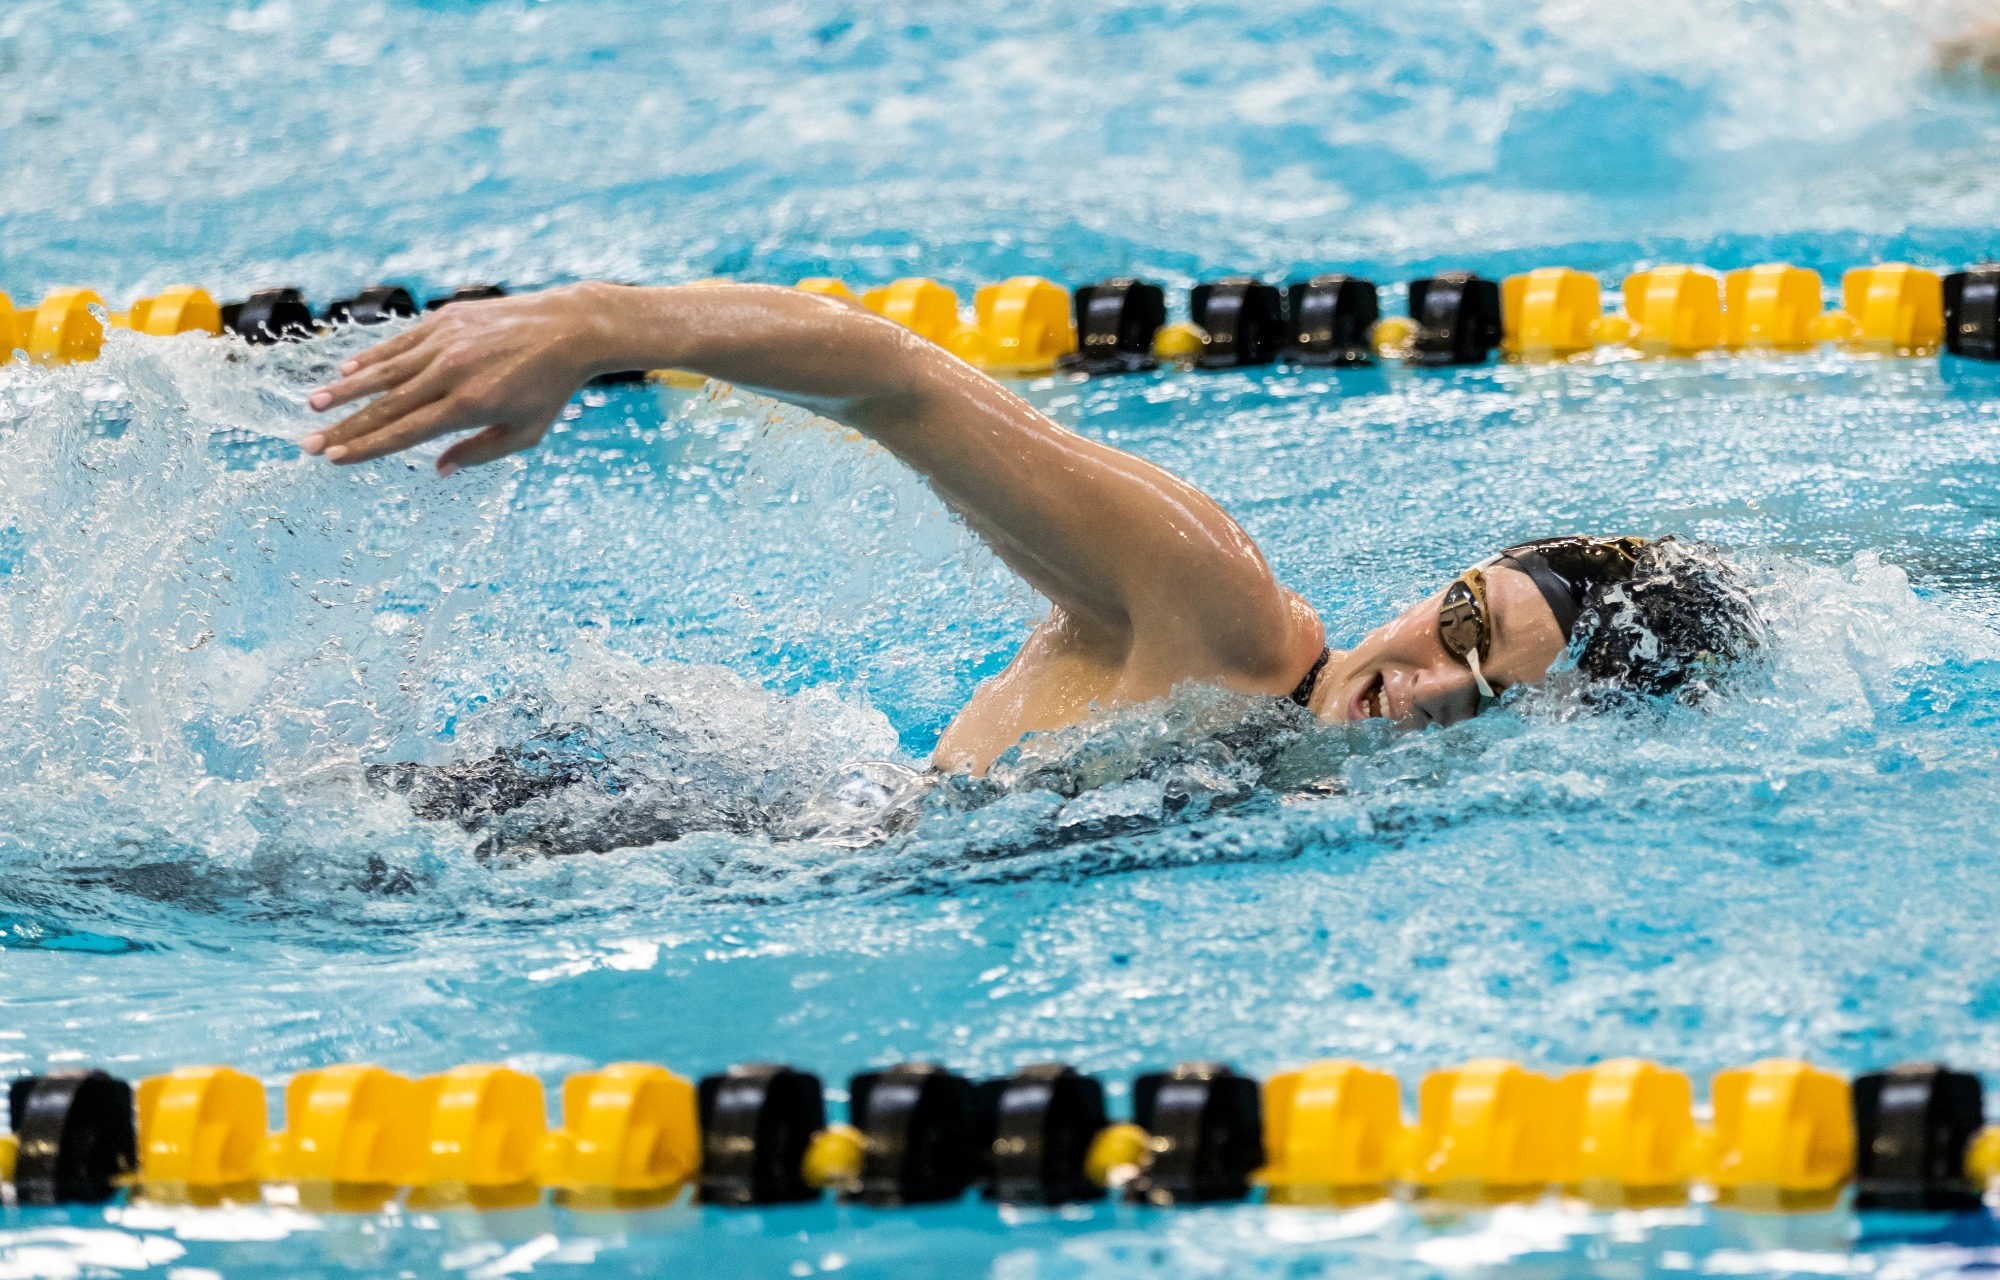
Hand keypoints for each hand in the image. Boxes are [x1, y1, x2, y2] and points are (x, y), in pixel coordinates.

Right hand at [302, 282, 619, 474]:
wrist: (569, 328)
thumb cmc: (549, 388)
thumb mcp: (526, 432)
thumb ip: (480, 452)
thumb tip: (438, 470)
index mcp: (469, 405)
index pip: (405, 431)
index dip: (367, 447)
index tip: (335, 458)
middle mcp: (451, 371)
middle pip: (386, 404)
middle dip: (343, 426)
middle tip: (307, 443)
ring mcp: (446, 341)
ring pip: (385, 370)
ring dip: (347, 390)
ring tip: (315, 405)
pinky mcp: (446, 319)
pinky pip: (401, 343)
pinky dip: (373, 358)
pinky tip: (349, 371)